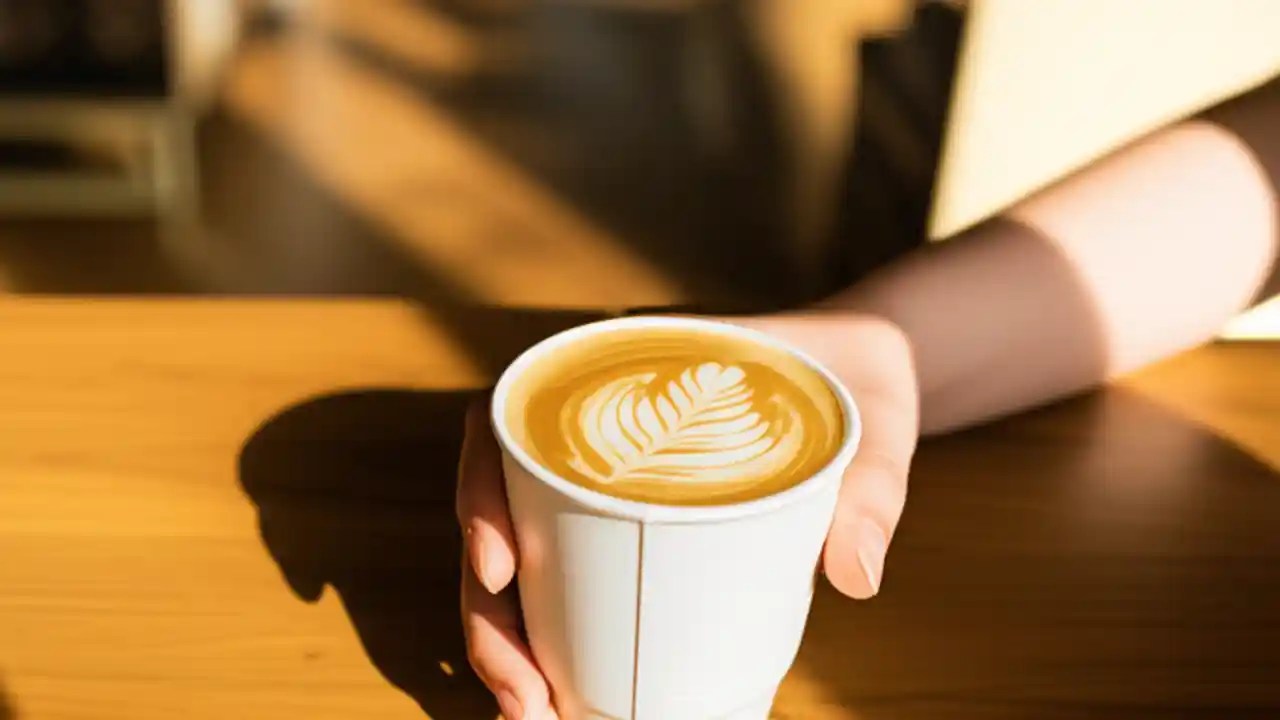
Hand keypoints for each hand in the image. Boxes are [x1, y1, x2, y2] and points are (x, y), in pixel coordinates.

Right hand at [456, 313, 918, 717]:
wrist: (868, 375)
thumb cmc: (858, 378)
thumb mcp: (872, 426)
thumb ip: (869, 491)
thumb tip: (856, 578)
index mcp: (621, 371)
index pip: (506, 420)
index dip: (480, 494)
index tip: (502, 568)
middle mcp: (591, 426)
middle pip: (497, 516)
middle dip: (491, 615)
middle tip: (525, 698)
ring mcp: (604, 481)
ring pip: (520, 560)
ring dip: (508, 641)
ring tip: (533, 713)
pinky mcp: (630, 523)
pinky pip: (565, 577)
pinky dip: (548, 639)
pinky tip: (559, 696)